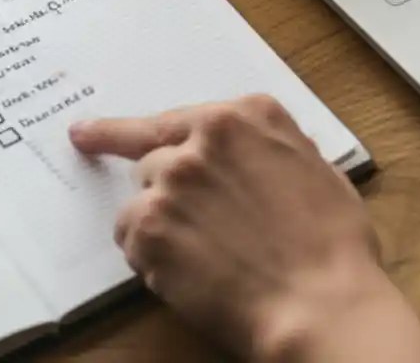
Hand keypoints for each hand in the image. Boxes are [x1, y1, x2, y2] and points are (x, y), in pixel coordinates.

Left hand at [69, 95, 419, 362]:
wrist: (318, 302)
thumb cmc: (333, 244)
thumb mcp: (318, 172)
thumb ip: (275, 153)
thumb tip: (258, 159)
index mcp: (248, 117)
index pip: (172, 119)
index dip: (126, 131)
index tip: (86, 133)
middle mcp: (203, 139)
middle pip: (155, 160)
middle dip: (172, 193)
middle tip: (198, 229)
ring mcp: (171, 180)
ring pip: (141, 200)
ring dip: (162, 225)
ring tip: (204, 259)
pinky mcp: (149, 226)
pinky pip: (131, 237)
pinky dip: (149, 256)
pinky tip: (188, 274)